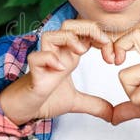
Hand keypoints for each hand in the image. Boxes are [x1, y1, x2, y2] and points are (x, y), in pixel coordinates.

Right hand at [0, 20, 114, 125]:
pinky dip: (48, 59)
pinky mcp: (33, 73)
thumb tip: (113, 114)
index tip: (113, 57)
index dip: (101, 37)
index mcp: (68, 55)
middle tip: (104, 43)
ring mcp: (44, 62)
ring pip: (50, 35)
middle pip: (69, 25)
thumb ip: (95, 105)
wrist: (25, 111)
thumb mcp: (76, 102)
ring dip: (68, 39)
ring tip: (81, 52)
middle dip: (89, 29)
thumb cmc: (46, 99)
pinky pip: (36, 57)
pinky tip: (60, 70)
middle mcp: (57, 54)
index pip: (84, 32)